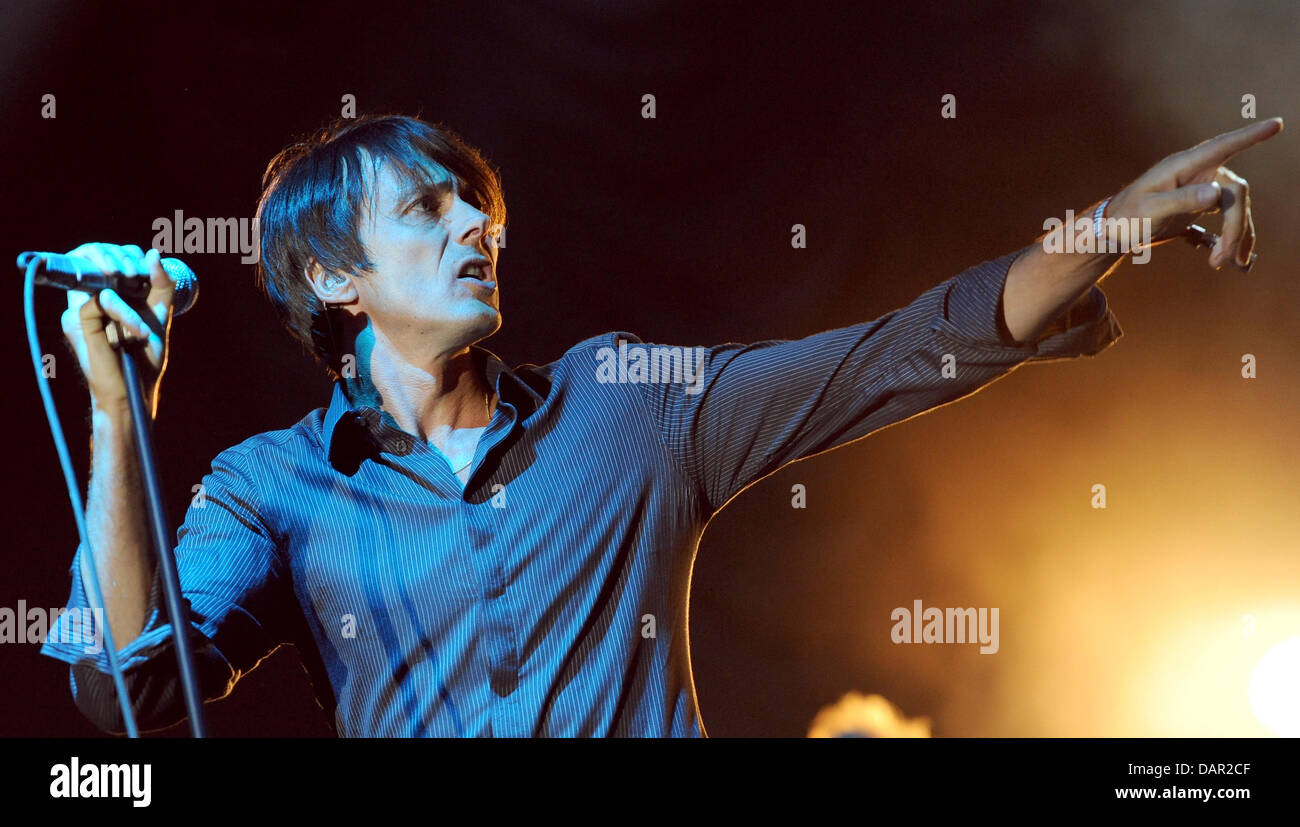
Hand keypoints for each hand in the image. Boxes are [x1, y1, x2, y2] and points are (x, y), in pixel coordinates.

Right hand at [60, 243, 175, 415]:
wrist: (135, 390)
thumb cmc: (145, 356)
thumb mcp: (159, 315)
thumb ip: (160, 285)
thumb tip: (153, 253)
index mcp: (108, 293)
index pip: (107, 253)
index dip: (126, 253)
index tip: (147, 268)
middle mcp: (90, 298)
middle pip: (93, 253)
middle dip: (121, 257)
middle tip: (140, 275)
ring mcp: (80, 310)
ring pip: (97, 275)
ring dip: (124, 279)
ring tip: (143, 301)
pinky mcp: (78, 322)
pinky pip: (101, 301)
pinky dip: (125, 313)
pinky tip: (139, 330)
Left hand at [1106, 118, 1282, 268]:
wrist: (1113, 232)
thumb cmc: (1126, 217)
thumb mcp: (1150, 210)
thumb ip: (1181, 200)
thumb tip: (1216, 193)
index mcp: (1183, 166)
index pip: (1223, 147)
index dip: (1251, 135)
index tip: (1277, 124)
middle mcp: (1197, 174)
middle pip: (1235, 193)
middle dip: (1236, 226)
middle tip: (1225, 258)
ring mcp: (1200, 189)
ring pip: (1234, 208)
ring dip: (1235, 237)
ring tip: (1220, 263)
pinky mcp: (1200, 205)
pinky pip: (1226, 218)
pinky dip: (1229, 237)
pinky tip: (1227, 257)